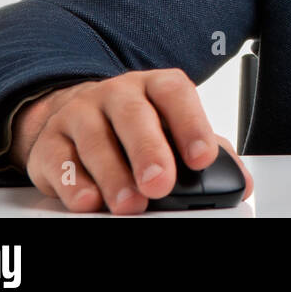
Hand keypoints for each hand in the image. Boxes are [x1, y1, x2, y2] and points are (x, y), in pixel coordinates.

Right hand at [10, 68, 253, 213]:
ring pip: (94, 140)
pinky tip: (88, 201)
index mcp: (155, 87)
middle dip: (148, 150)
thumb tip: (241, 183)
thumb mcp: (174, 131)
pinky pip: (58, 160)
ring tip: (128, 204)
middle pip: (132, 114)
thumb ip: (209, 153)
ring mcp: (80, 114)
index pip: (175, 94)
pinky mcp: (50, 142)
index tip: (202, 158)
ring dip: (112, 175)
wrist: (76, 115)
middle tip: (160, 183)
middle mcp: (117, 95)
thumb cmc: (136, 127)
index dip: (191, 124)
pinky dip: (72, 183)